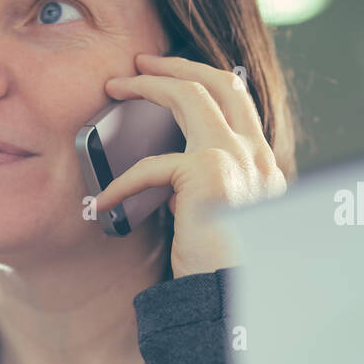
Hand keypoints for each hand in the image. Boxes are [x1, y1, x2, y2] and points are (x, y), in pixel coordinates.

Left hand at [95, 53, 287, 278]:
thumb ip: (201, 195)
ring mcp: (237, 160)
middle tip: (137, 64)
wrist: (231, 300)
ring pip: (191, 97)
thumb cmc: (219, 272)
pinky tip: (102, 202)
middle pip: (219, 84)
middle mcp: (257, 156)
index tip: (171, 75)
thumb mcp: (215, 223)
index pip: (239, 102)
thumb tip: (168, 185)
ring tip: (114, 89)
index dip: (204, 80)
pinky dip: (121, 182)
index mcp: (262, 165)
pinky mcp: (207, 176)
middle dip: (174, 67)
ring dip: (148, 86)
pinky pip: (152, 164)